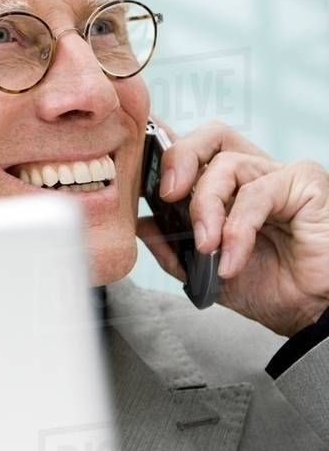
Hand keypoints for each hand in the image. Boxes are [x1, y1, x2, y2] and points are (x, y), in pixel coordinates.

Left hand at [137, 120, 328, 336]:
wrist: (309, 314)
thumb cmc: (270, 289)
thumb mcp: (205, 271)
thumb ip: (174, 247)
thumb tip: (143, 224)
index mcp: (232, 187)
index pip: (196, 150)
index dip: (167, 151)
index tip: (140, 169)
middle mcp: (256, 173)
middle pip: (211, 136)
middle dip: (180, 158)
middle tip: (168, 194)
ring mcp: (281, 174)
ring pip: (227, 166)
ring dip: (207, 208)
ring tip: (207, 248)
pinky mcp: (304, 182)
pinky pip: (257, 193)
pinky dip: (237, 230)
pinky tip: (231, 261)